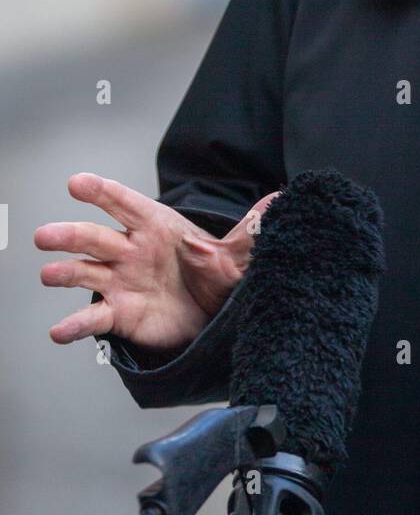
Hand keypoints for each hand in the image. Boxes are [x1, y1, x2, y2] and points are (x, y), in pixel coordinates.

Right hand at [36, 173, 280, 351]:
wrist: (209, 312)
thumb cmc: (213, 272)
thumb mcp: (236, 254)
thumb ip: (251, 232)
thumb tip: (278, 201)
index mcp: (155, 226)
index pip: (125, 204)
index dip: (102, 192)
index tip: (77, 182)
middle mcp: (130, 250)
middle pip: (95, 237)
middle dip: (70, 235)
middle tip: (46, 235)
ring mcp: (120, 281)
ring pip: (84, 272)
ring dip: (64, 272)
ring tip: (49, 274)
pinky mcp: (118, 313)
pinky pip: (92, 318)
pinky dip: (74, 324)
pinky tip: (59, 331)